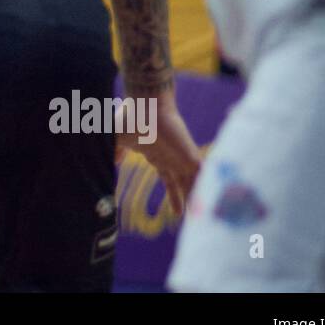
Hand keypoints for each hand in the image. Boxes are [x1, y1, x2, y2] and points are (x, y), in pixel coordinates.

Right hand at [116, 95, 199, 215]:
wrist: (144, 105)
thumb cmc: (130, 118)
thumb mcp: (119, 138)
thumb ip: (118, 150)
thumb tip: (114, 161)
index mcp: (157, 155)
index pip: (169, 180)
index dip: (174, 196)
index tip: (177, 212)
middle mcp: (172, 158)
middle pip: (183, 184)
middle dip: (186, 200)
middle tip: (192, 218)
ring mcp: (182, 157)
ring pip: (194, 183)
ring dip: (197, 199)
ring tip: (202, 218)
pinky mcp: (189, 156)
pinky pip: (202, 176)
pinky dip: (207, 189)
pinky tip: (210, 203)